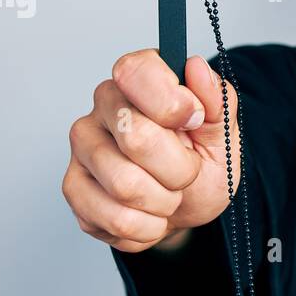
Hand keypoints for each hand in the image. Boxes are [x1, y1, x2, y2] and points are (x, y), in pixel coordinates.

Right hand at [62, 50, 240, 252]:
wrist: (187, 208)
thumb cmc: (201, 162)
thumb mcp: (222, 132)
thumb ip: (217, 99)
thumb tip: (197, 68)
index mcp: (139, 79)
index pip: (136, 73)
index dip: (172, 105)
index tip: (194, 121)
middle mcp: (104, 106)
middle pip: (136, 137)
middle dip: (179, 168)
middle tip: (187, 171)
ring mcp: (83, 147)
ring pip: (125, 185)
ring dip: (164, 201)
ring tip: (168, 193)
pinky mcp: (73, 188)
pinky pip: (116, 219)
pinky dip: (148, 227)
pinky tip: (151, 213)